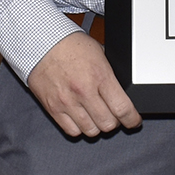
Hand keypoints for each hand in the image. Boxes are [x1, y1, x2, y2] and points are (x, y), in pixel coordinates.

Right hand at [26, 31, 141, 136]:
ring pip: (91, 131)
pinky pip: (72, 131)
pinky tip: (81, 118)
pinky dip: (79, 128)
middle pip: (108, 124)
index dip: (132, 120)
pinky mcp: (53, 108)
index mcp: (100, 76)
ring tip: (96, 117)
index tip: (133, 121)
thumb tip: (122, 90)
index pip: (122, 108)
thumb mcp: (99, 53)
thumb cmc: (70, 45)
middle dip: (115, 122)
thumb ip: (110, 74)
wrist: (41, 43)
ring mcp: (68, 102)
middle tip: (113, 115)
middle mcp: (84, 92)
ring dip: (97, 126)